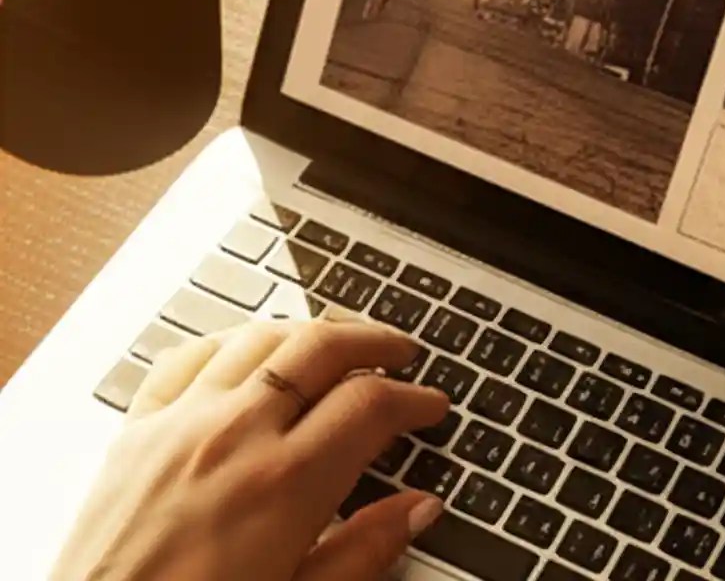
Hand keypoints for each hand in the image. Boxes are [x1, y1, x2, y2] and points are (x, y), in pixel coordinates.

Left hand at [51, 320, 450, 580]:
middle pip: (322, 346)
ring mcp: (181, 424)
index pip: (371, 404)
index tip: (429, 406)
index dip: (414, 398)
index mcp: (285, 484)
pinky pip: (187, 355)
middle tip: (400, 353)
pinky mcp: (136, 430)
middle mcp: (235, 436)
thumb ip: (366, 551)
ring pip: (261, 337)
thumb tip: (418, 510)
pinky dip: (231, 341)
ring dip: (310, 332)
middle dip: (374, 341)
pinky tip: (249, 349)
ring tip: (337, 344)